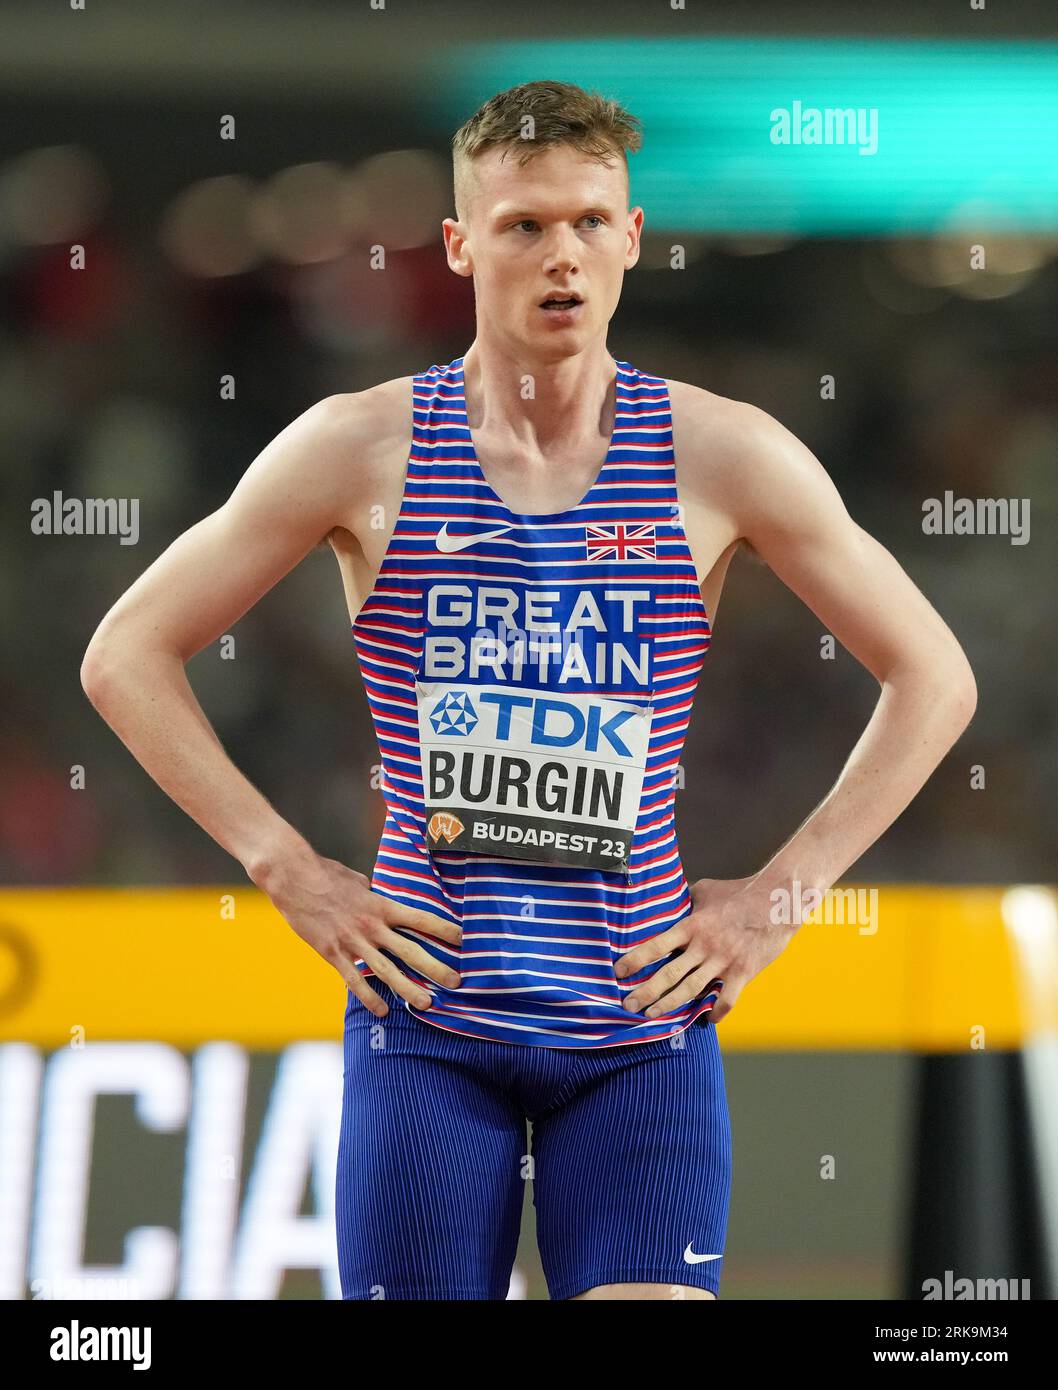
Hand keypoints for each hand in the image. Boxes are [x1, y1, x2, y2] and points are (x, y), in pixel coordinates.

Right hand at [265, 851, 461, 1016]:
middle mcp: (372, 925)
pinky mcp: (332, 953)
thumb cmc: (327, 875)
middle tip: (457, 982)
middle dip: (436, 967)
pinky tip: (382, 1011)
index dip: (444, 929)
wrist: (293, 877)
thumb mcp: (359, 882)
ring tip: (427, 1004)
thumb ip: (374, 897)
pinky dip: (369, 998)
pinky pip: (355, 980)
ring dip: (408, 989)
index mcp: (382, 904)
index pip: (421, 918)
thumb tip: (382, 901)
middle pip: (411, 949)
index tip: (464, 940)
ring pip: (387, 971)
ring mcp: (353, 941)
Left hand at [614, 876, 791, 1024]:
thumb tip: (671, 901)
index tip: (618, 972)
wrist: (778, 901)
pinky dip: (716, 1012)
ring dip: (669, 1005)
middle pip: (669, 974)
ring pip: (691, 991)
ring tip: (652, 1016)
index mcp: (692, 925)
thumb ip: (687, 900)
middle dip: (645, 992)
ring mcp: (724, 961)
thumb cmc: (740, 892)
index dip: (635, 960)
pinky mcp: (743, 972)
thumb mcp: (707, 890)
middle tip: (627, 1006)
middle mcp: (704, 945)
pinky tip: (708, 1020)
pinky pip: (726, 999)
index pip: (656, 945)